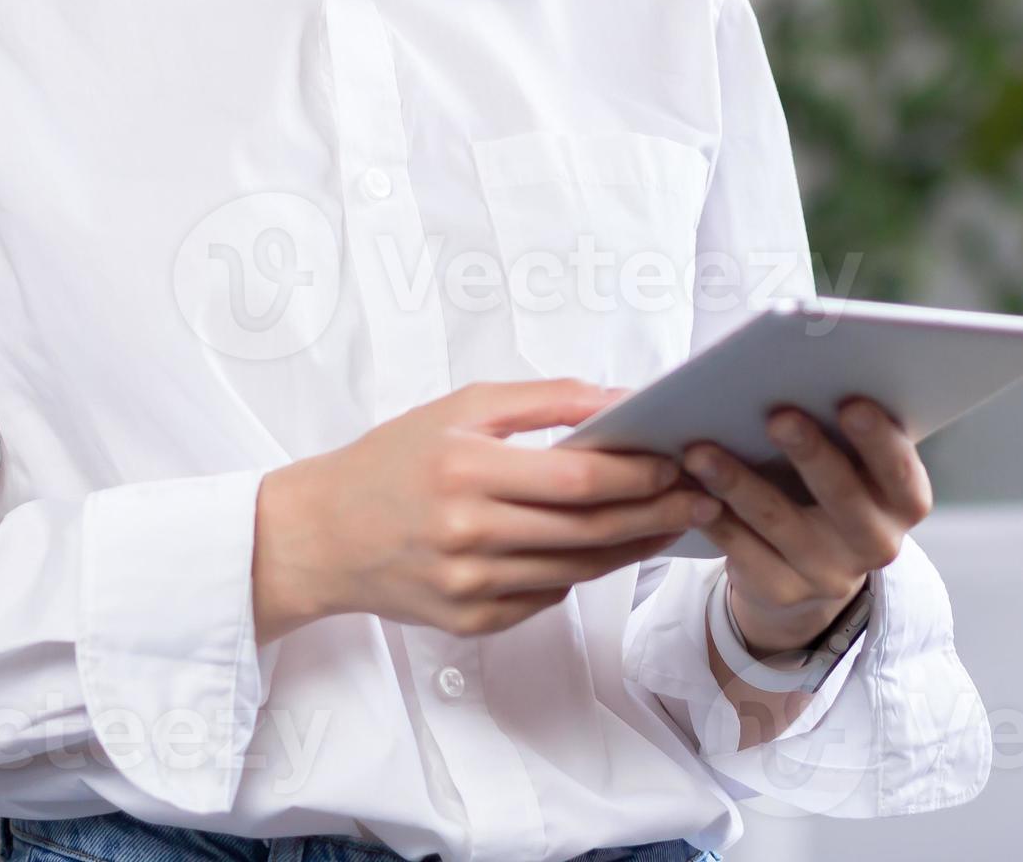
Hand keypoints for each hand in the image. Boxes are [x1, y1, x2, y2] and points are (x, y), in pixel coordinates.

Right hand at [253, 379, 720, 641]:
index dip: (638, 475)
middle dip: (656, 514)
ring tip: (672, 523)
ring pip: (578, 570)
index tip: (677, 461)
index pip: (577, 480)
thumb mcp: (459, 408)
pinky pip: (547, 595)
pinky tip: (607, 548)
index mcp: (464, 469)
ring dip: (633, 547)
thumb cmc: (392, 461)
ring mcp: (469, 586)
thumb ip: (542, 401)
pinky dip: (581, 571)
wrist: (322, 536)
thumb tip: (619, 399)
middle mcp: (467, 533)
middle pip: (589, 531)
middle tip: (701, 498)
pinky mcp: (470, 622)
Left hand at [682, 395, 929, 653]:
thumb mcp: (852, 464)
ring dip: (737, 482)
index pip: (900, 472)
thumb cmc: (831, 486)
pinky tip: (689, 489)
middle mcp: (875, 543)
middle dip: (809, 453)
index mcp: (903, 503)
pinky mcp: (781, 591)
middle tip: (777, 416)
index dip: (880, 440)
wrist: (812, 568)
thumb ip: (842, 430)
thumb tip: (798, 372)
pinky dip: (714, 516)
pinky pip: (742, 550)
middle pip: (841, 497)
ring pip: (778, 522)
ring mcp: (828, 575)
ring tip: (701, 450)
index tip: (851, 403)